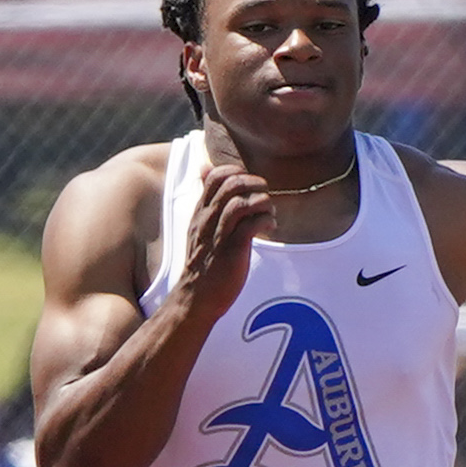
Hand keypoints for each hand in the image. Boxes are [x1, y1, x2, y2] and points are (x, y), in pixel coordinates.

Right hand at [173, 116, 273, 320]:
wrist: (196, 299)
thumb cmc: (204, 262)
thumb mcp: (200, 225)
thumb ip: (206, 198)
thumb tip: (205, 167)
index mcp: (201, 212)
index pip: (215, 176)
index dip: (237, 173)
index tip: (249, 187)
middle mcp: (208, 220)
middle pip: (231, 184)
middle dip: (256, 184)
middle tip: (264, 198)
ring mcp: (219, 234)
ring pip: (242, 202)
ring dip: (263, 202)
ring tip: (268, 213)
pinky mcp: (232, 250)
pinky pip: (252, 224)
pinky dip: (267, 220)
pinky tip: (270, 227)